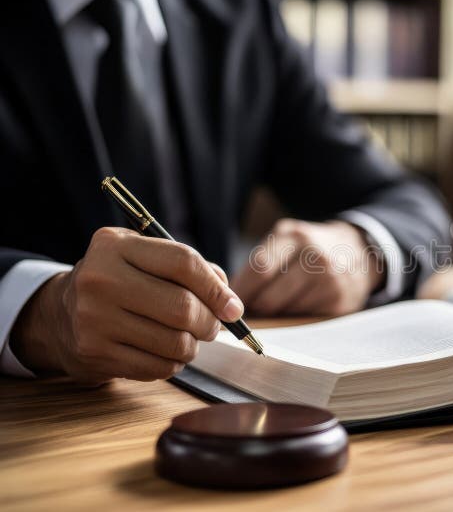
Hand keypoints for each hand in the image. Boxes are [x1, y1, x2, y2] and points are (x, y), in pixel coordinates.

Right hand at [10, 227, 243, 383]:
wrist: (59, 315)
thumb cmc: (120, 283)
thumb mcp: (145, 259)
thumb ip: (191, 270)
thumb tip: (230, 303)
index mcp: (115, 246)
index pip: (183, 263)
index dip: (217, 287)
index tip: (233, 307)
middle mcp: (99, 279)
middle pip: (182, 306)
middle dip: (210, 322)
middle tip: (212, 326)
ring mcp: (93, 318)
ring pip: (174, 342)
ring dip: (193, 346)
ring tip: (187, 339)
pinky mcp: (94, 353)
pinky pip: (157, 366)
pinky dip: (173, 363)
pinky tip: (165, 353)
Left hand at [230, 218, 383, 316]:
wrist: (358, 251)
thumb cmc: (310, 249)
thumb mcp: (287, 240)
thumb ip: (261, 262)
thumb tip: (228, 296)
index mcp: (294, 237)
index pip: (260, 268)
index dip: (241, 292)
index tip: (228, 303)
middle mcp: (314, 257)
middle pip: (270, 297)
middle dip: (255, 309)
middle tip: (249, 312)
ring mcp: (330, 280)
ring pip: (285, 312)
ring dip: (275, 315)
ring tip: (276, 308)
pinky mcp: (340, 301)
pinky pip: (304, 318)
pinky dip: (294, 318)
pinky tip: (298, 308)